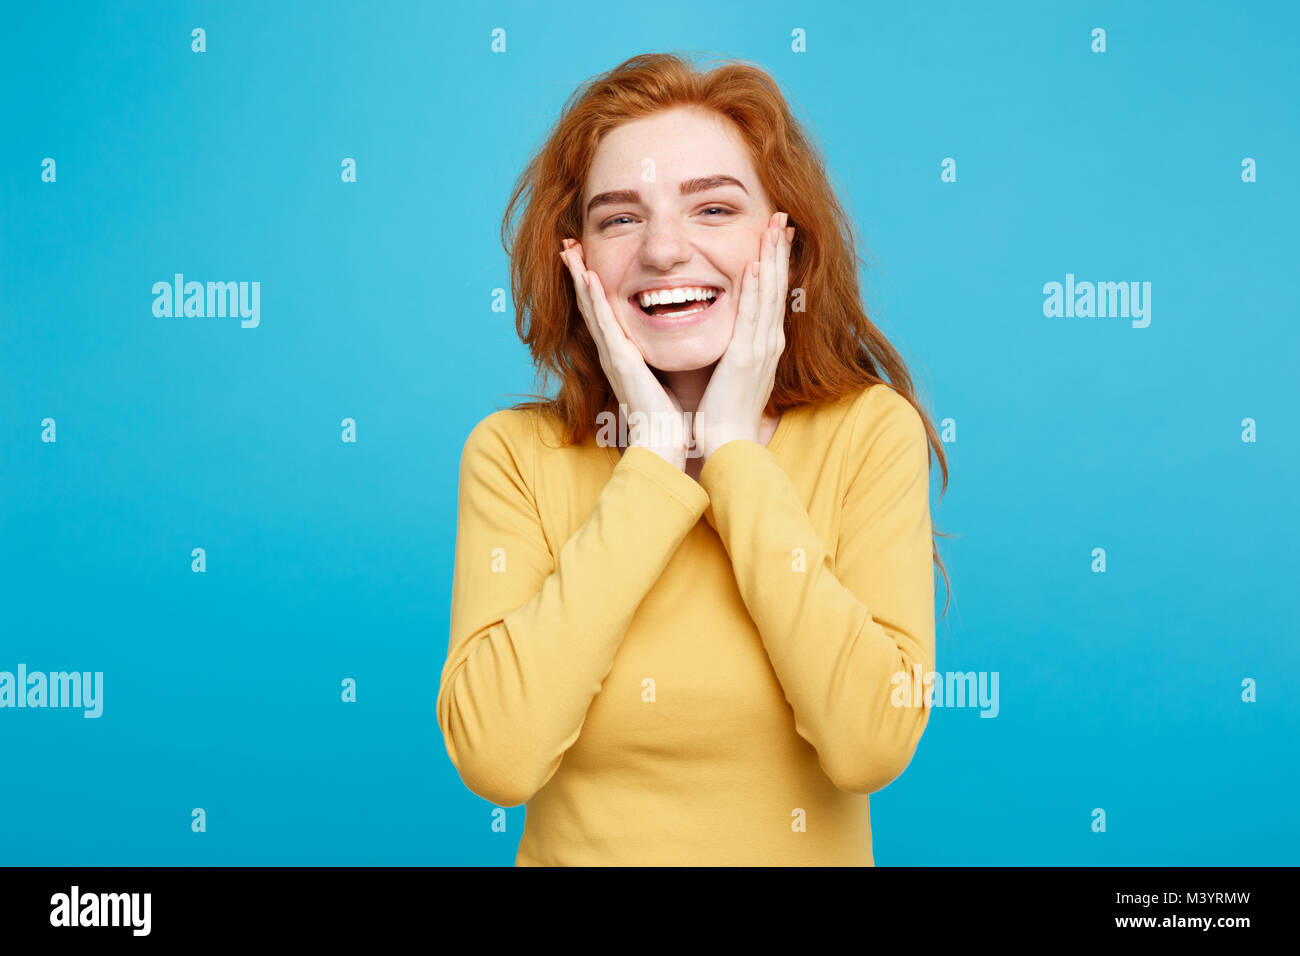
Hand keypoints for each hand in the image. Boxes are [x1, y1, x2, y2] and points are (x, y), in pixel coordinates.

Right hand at [559, 239, 689, 469]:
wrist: (663, 442)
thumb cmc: (666, 416)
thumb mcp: (662, 376)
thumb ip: (660, 358)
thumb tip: (674, 343)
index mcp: (622, 354)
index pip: (603, 312)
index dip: (592, 286)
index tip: (585, 260)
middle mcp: (612, 351)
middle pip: (590, 304)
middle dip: (578, 274)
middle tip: (567, 246)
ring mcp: (612, 355)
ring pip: (591, 308)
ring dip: (579, 278)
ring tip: (568, 251)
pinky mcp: (619, 361)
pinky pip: (604, 324)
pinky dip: (594, 300)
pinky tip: (588, 278)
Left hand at [693, 212, 792, 461]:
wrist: (727, 443)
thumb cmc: (724, 414)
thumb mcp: (733, 374)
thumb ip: (734, 352)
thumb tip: (730, 338)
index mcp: (763, 346)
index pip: (772, 296)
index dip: (776, 264)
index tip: (776, 236)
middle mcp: (768, 343)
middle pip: (777, 287)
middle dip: (779, 251)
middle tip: (782, 218)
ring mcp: (760, 349)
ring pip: (770, 294)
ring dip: (772, 259)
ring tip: (775, 228)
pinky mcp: (745, 358)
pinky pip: (752, 316)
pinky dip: (756, 289)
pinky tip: (756, 265)